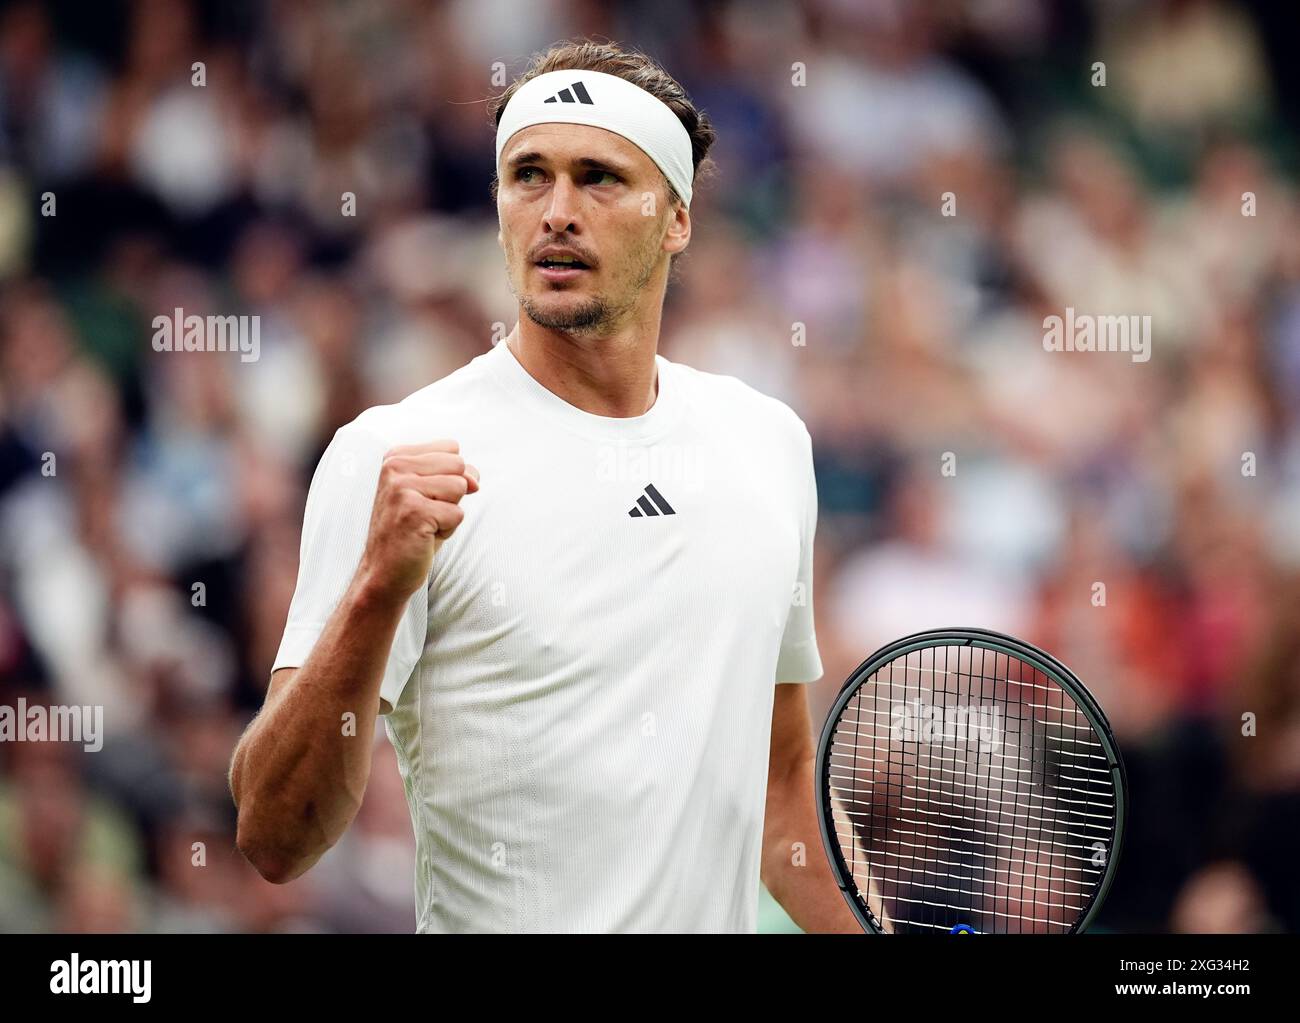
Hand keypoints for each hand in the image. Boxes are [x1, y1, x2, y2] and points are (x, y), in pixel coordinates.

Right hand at [357, 439, 478, 603]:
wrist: (384, 571)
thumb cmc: (412, 530)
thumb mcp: (434, 494)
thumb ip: (457, 474)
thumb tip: (475, 480)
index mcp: (396, 456)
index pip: (452, 449)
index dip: (449, 477)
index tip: (424, 496)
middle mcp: (395, 467)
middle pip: (459, 466)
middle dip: (452, 494)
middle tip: (425, 513)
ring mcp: (402, 488)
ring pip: (460, 487)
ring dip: (449, 512)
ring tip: (424, 524)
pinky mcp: (414, 512)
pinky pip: (457, 514)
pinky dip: (447, 530)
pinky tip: (423, 537)